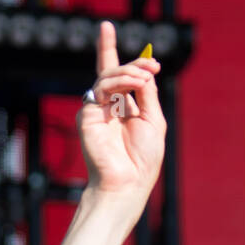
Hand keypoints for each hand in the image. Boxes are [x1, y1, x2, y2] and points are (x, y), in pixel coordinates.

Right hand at [78, 20, 165, 209]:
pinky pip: (101, 88)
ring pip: (108, 76)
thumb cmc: (143, 159)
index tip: (155, 63)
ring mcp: (98, 108)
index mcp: (127, 108)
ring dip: (128, 72)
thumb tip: (145, 71)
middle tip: (152, 65)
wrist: (128, 181)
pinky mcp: (88, 113)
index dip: (137, 64)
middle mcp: (110, 106)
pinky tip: (135, 83)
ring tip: (144, 76)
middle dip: (134, 64)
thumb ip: (148, 95)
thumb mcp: (153, 121)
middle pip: (114, 71)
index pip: (126, 79)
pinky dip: (119, 82)